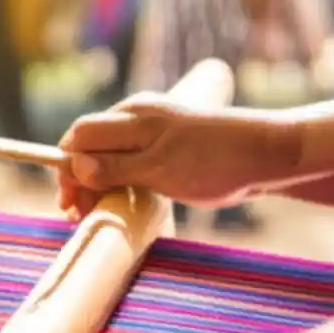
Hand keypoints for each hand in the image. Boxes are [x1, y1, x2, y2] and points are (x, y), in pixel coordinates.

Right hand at [56, 94, 301, 219]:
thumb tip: (74, 167)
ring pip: (108, 154)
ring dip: (96, 182)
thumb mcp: (160, 170)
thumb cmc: (215, 161)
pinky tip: (120, 199)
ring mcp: (152, 130)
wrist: (268, 155)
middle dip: (78, 179)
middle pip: (89, 145)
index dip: (65, 168)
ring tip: (94, 212)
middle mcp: (137, 118)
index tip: (67, 202)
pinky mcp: (165, 145)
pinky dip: (118, 180)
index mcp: (132, 117)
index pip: (79, 135)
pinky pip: (129, 159)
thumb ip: (115, 168)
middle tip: (78, 215)